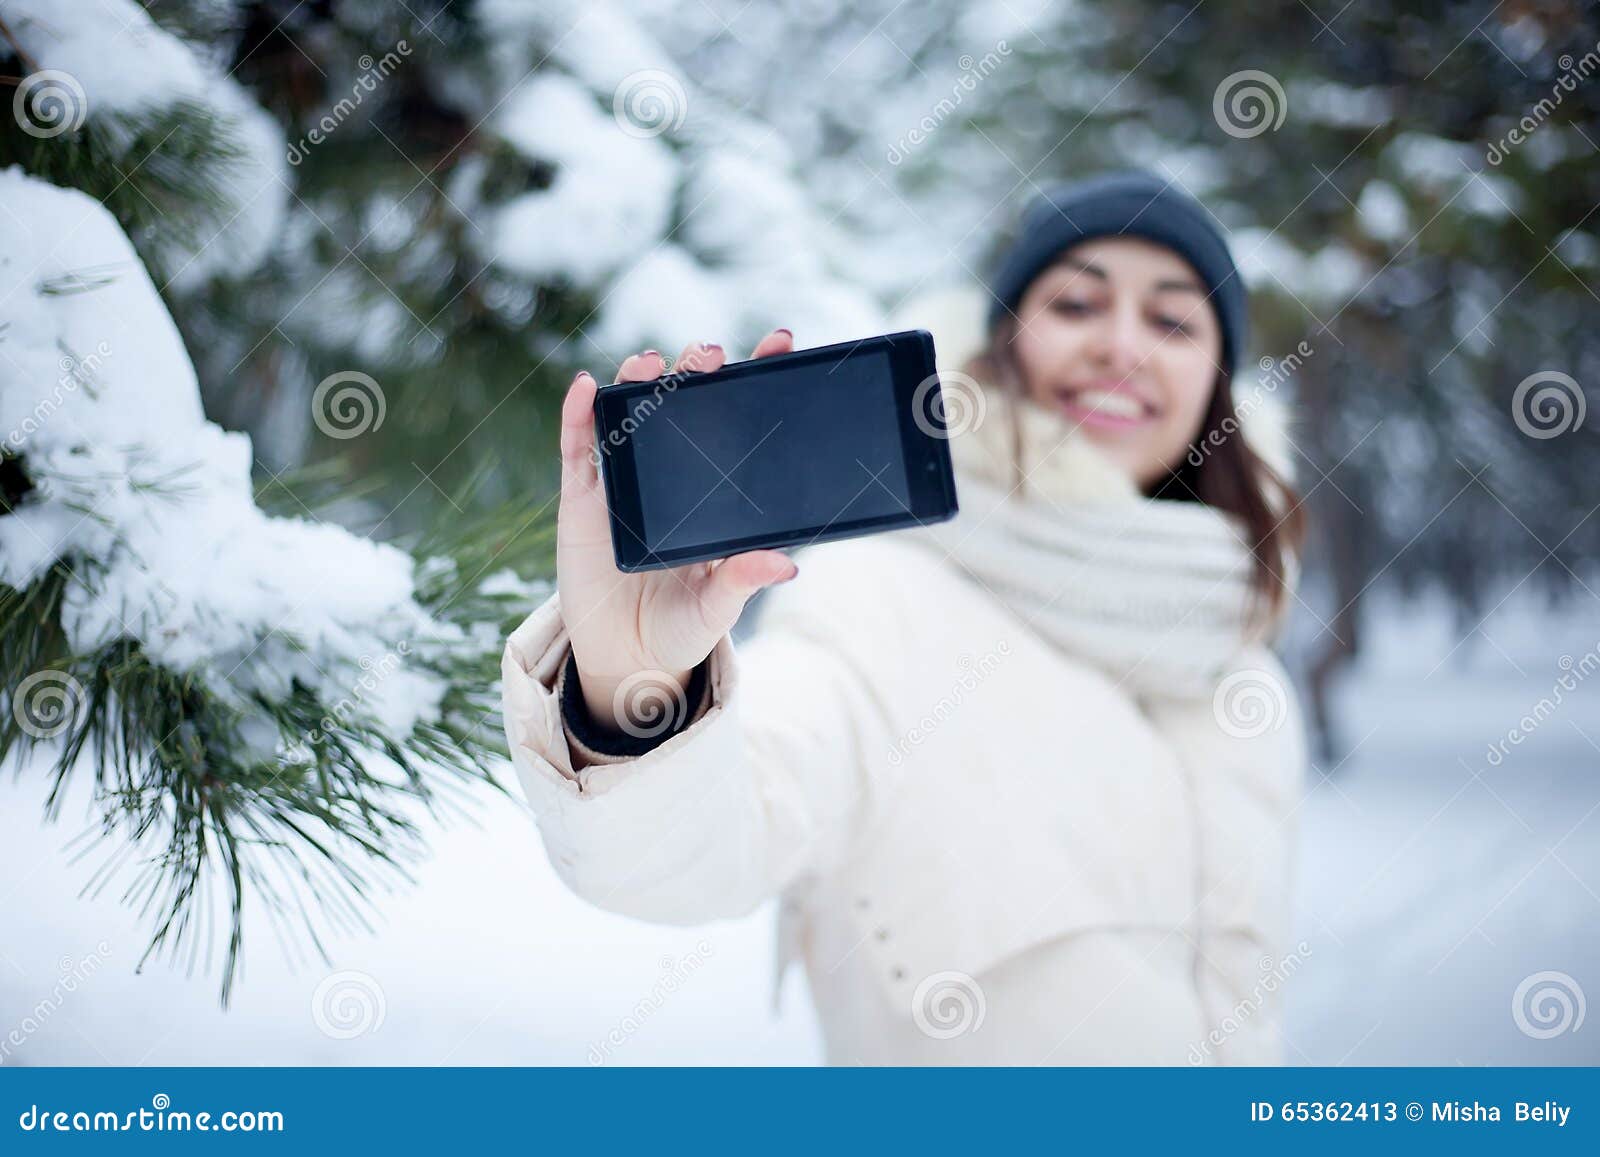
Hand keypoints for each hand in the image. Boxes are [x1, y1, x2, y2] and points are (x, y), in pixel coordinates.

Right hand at [556, 330, 799, 734]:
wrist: (628, 660)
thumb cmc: (682, 628)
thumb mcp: (717, 607)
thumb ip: (743, 581)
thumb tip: (785, 565)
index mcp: (711, 489)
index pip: (738, 421)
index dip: (754, 378)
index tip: (779, 341)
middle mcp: (668, 473)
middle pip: (683, 405)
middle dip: (696, 371)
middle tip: (711, 354)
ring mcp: (623, 480)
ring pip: (630, 413)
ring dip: (640, 378)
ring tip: (652, 360)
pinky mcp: (582, 499)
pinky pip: (578, 448)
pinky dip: (579, 413)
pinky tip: (587, 386)